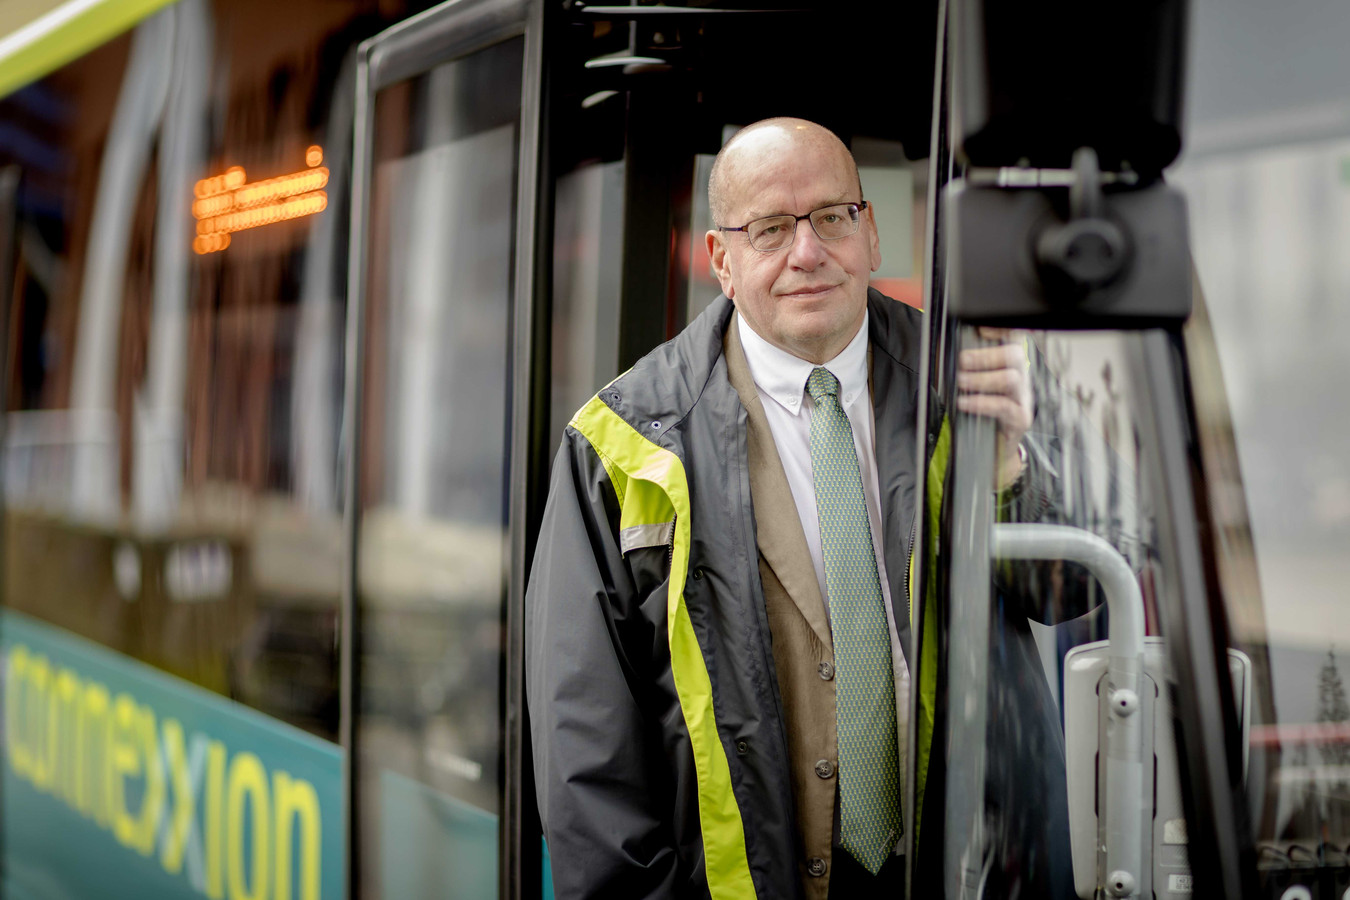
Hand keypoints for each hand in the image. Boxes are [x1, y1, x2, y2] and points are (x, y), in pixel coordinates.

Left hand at [956, 327, 1032, 489]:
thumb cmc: (982, 412)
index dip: (1002, 329)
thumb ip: (966, 368)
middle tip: (962, 361)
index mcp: (1011, 365)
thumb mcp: (975, 386)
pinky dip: (982, 402)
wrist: (994, 449)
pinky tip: (965, 403)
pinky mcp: (1020, 419)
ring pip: (1011, 378)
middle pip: (1014, 354)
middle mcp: (1022, 378)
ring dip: (981, 378)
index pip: (1014, 338)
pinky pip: (1004, 406)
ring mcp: (1023, 399)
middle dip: (984, 356)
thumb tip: (940, 350)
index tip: (981, 329)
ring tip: (961, 382)